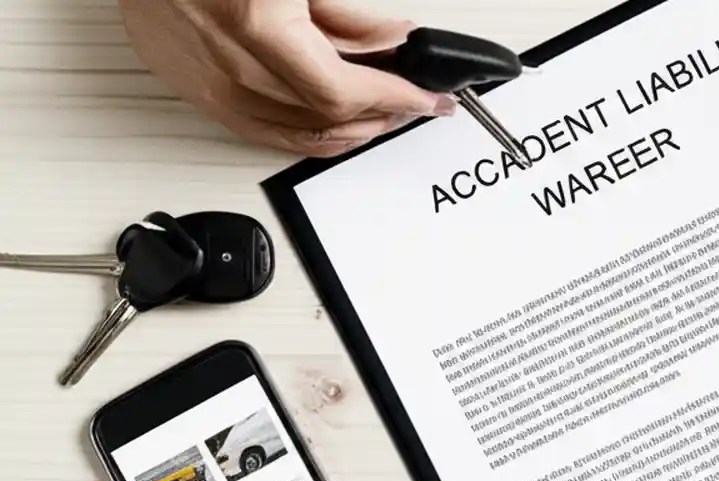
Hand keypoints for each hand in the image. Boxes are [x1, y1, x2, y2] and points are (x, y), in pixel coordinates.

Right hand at [119, 0, 455, 156]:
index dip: (397, 99)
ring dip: (351, 131)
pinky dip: (308, 137)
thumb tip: (395, 41)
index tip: (430, 99)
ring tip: (384, 115)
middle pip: (327, 119)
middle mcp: (231, 65)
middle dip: (383, 115)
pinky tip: (334, 128)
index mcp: (258, 25)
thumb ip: (349, 14)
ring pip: (298, 136)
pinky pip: (263, 135)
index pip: (346, 90)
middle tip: (415, 104)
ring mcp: (209, 85)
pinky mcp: (195, 92)